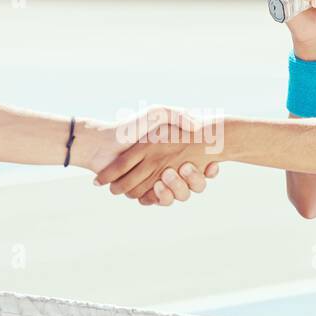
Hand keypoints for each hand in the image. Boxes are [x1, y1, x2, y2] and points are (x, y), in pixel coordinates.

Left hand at [77, 107, 220, 204]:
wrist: (102, 144)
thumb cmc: (130, 127)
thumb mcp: (157, 114)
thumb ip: (177, 115)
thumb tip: (196, 126)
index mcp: (176, 154)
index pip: (203, 166)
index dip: (211, 170)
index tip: (213, 164)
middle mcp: (170, 170)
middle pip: (194, 184)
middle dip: (195, 179)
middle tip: (186, 167)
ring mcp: (158, 182)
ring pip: (180, 195)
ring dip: (178, 187)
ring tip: (168, 174)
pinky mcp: (144, 192)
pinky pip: (159, 201)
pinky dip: (160, 196)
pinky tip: (159, 184)